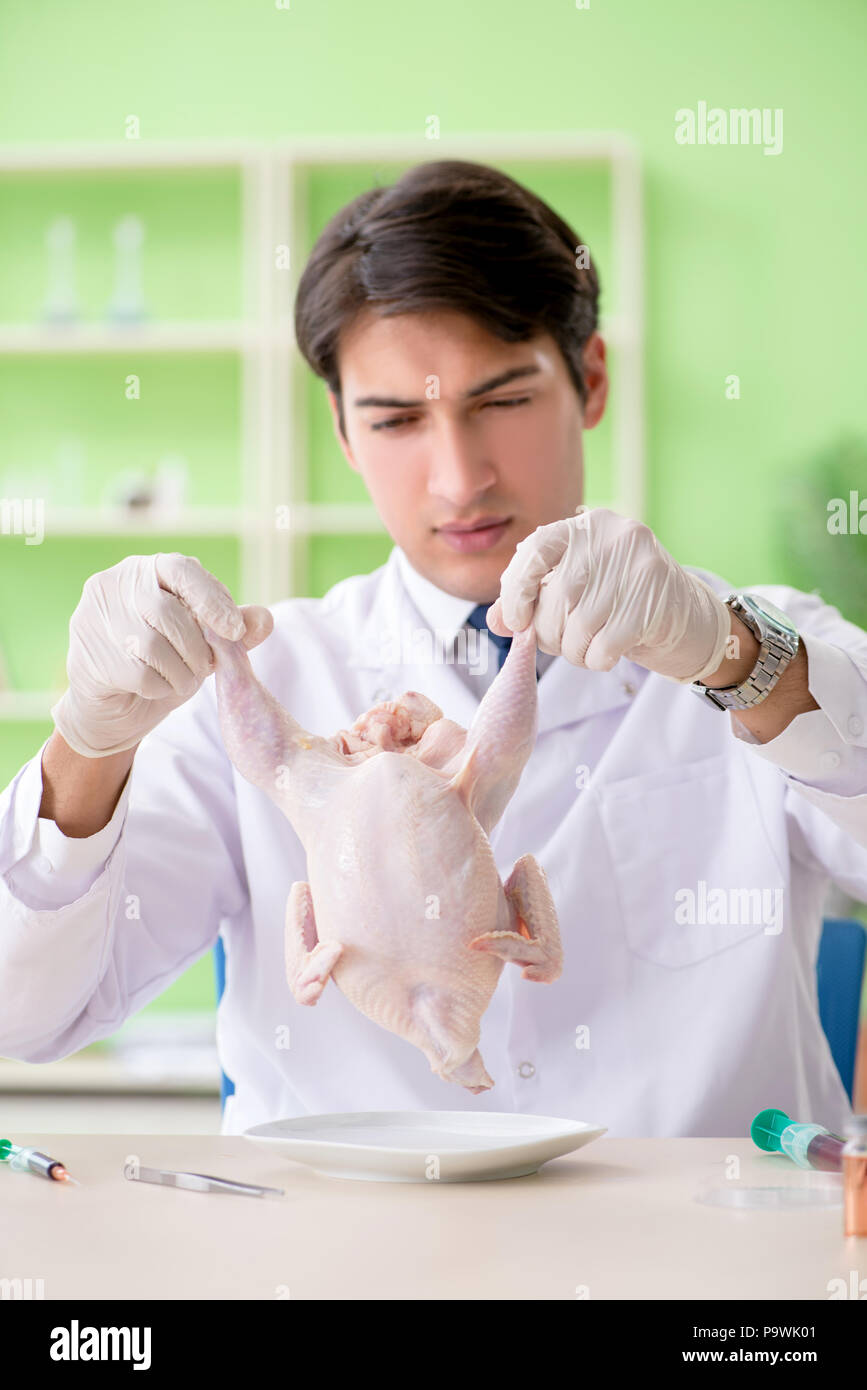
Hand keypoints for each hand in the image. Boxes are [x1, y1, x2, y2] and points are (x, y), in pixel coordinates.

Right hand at [51, 552, 273, 756]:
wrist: (115, 706)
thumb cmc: (164, 663)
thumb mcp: (204, 643)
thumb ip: (234, 629)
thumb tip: (265, 619)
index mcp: (144, 569)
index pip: (180, 569)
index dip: (212, 599)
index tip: (234, 631)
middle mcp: (113, 585)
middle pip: (167, 612)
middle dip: (197, 647)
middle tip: (207, 666)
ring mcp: (94, 620)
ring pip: (154, 646)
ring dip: (183, 672)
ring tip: (184, 679)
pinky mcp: (90, 657)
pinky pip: (140, 674)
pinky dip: (162, 688)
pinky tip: (159, 689)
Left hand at [487, 507, 730, 682]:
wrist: (687, 617)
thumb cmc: (618, 603)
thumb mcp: (574, 592)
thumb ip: (532, 600)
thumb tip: (496, 621)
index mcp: (585, 527)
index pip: (535, 548)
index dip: (515, 589)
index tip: (516, 621)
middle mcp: (612, 537)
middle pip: (556, 598)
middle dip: (549, 634)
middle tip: (563, 643)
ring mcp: (637, 565)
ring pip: (579, 626)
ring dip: (574, 652)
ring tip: (586, 649)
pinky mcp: (655, 599)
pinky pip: (604, 645)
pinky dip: (596, 660)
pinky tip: (606, 654)